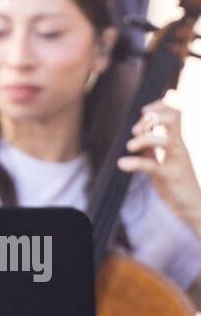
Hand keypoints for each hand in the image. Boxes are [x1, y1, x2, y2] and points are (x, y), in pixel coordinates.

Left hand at [118, 101, 200, 236]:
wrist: (193, 209)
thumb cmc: (176, 184)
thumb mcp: (160, 162)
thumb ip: (150, 150)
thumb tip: (135, 137)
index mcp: (176, 142)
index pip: (174, 113)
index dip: (158, 107)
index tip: (143, 113)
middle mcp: (179, 148)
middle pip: (173, 119)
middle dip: (151, 118)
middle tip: (136, 130)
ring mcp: (177, 161)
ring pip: (166, 140)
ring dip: (144, 139)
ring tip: (130, 146)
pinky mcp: (172, 177)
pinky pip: (154, 166)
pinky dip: (136, 163)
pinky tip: (123, 164)